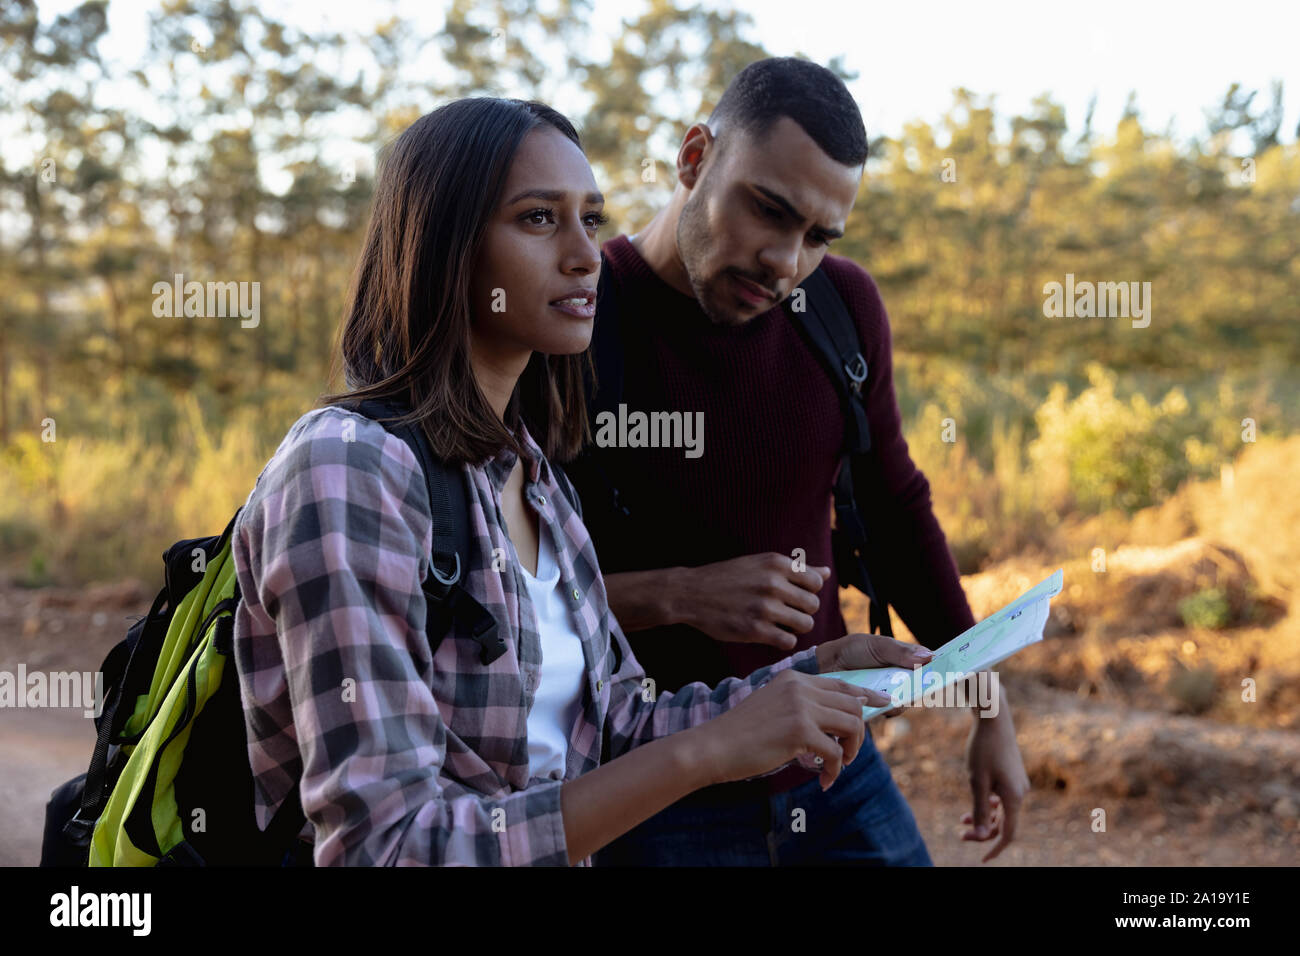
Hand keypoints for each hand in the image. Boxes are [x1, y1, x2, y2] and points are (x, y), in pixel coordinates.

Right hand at [675, 552, 829, 649]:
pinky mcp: (755, 630)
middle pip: (813, 605)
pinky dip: (783, 640)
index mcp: (776, 563)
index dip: (807, 592)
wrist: (690, 593)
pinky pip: (788, 641)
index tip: (793, 596)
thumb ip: (796, 569)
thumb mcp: (760, 564)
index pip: (815, 582)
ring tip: (779, 624)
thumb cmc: (728, 578)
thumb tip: (826, 573)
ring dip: (795, 627)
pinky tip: (770, 634)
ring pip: (805, 624)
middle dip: (802, 611)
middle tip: (785, 613)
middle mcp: (773, 583)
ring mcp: (765, 607)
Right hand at [689, 669, 893, 791]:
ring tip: (837, 766)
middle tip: (847, 754)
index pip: (842, 684)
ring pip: (852, 724)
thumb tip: (839, 723)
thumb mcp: (774, 708)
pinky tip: (823, 781)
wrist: (714, 746)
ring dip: (850, 750)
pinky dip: (834, 771)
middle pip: (853, 704)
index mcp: (793, 678)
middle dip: (858, 733)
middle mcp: (799, 687)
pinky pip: (835, 753)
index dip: (866, 695)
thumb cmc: (741, 734)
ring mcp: (800, 707)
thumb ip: (803, 707)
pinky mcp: (799, 731)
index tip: (884, 703)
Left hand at [817, 632, 933, 716]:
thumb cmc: (853, 650)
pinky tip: (882, 700)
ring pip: (909, 701)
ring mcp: (891, 693)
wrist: (826, 665)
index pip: (932, 666)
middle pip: (924, 687)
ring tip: (894, 693)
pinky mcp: (879, 707)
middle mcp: (903, 678)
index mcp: (907, 659)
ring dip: (904, 698)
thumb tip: (930, 657)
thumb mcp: (877, 645)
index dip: (944, 670)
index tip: (957, 672)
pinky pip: (892, 711)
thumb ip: (900, 651)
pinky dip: (889, 707)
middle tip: (926, 685)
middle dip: (928, 688)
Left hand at [962, 690, 1029, 861]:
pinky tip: (976, 802)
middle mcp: (1021, 792)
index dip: (995, 848)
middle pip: (1005, 823)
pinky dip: (990, 804)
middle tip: (961, 832)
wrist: (994, 718)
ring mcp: (1018, 783)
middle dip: (984, 831)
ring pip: (1003, 810)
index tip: (982, 858)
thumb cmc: (983, 748)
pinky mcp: (1013, 774)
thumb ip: (980, 810)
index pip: (1008, 833)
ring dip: (985, 817)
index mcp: (1014, 797)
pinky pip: (1003, 798)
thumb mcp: (977, 781)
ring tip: (963, 820)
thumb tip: (983, 835)